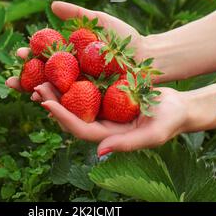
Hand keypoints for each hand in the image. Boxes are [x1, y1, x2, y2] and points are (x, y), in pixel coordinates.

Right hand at [6, 0, 145, 92]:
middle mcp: (74, 73)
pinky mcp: (94, 101)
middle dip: (27, 80)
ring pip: (56, 93)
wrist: (147, 56)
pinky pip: (74, 105)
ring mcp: (83, 88)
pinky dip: (60, 106)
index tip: (19, 53)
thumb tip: (51, 5)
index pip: (45, 57)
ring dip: (40, 94)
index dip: (31, 56)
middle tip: (12, 81)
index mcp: (71, 55)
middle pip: (45, 77)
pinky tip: (48, 106)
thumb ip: (76, 15)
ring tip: (28, 94)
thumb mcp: (98, 21)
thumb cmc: (123, 38)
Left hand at [30, 83, 188, 155]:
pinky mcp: (108, 92)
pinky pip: (88, 85)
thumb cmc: (169, 121)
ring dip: (60, 88)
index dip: (62, 117)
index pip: (79, 128)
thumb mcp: (152, 135)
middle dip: (53, 101)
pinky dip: (75, 76)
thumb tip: (98, 152)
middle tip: (37, 86)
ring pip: (76, 98)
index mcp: (108, 134)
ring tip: (43, 74)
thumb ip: (127, 144)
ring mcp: (104, 106)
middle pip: (72, 113)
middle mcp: (102, 121)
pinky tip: (66, 62)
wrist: (179, 106)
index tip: (46, 104)